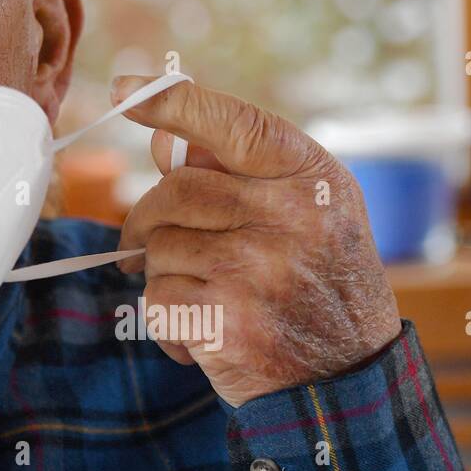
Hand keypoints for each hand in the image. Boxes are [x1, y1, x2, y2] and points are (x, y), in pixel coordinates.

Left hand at [115, 75, 400, 406]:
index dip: (173, 103)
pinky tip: (202, 332)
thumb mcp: (307, 211)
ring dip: (163, 274)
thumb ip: (241, 174)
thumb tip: (162, 145)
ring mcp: (259, 269)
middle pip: (174, 190)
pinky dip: (165, 319)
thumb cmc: (316, 281)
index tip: (123, 89)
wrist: (347, 381)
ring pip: (159, 247)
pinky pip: (156, 299)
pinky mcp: (227, 320)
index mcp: (312, 177)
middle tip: (143, 242)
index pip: (234, 124)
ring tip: (204, 295)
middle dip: (147, 217)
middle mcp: (291, 216)